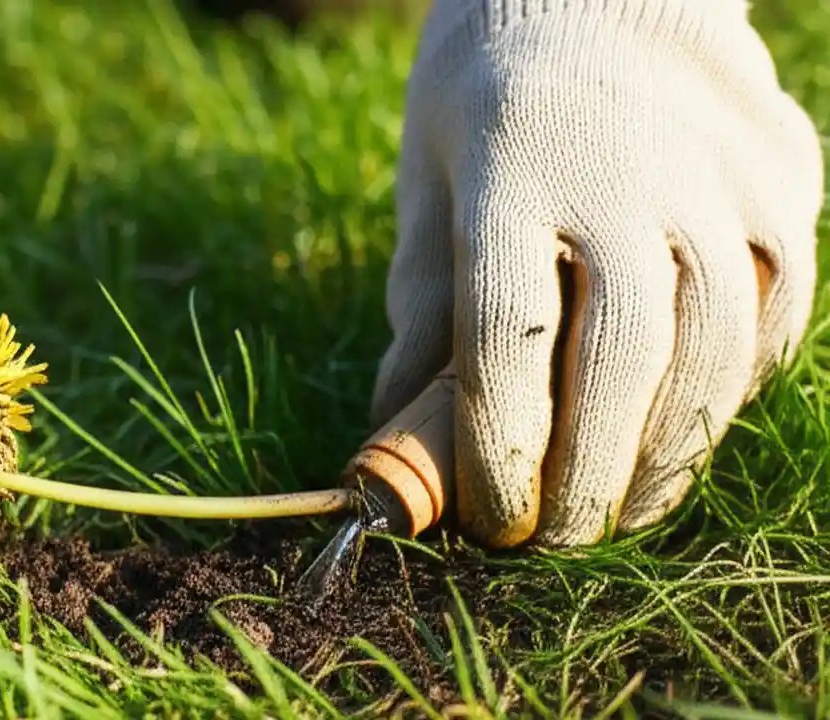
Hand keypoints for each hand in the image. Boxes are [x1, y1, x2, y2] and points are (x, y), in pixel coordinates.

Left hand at [371, 0, 822, 547]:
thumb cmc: (490, 96)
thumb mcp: (429, 184)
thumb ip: (421, 308)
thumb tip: (397, 430)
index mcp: (510, 170)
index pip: (506, 340)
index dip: (498, 450)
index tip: (488, 518)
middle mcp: (625, 173)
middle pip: (622, 361)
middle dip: (591, 477)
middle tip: (558, 541)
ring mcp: (719, 175)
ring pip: (713, 349)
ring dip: (668, 454)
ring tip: (622, 511)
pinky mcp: (785, 182)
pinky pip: (777, 313)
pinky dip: (732, 390)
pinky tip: (685, 432)